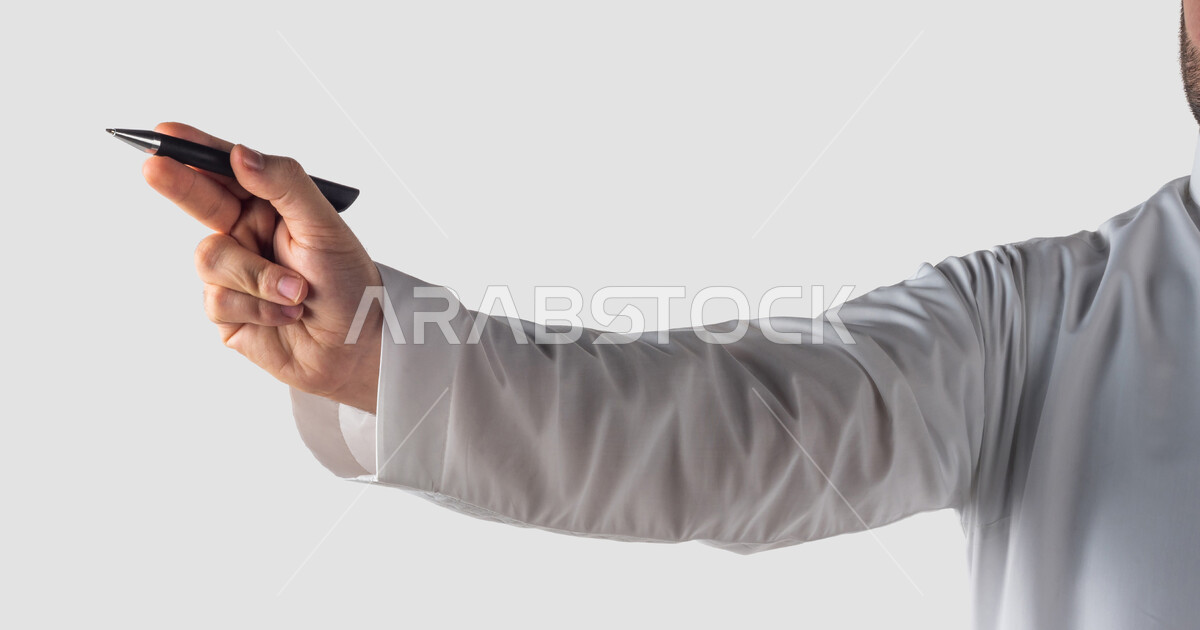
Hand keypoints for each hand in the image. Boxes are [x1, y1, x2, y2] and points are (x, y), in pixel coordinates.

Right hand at [143, 122, 383, 412]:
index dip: (196, 151)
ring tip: (297, 292)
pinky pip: (218, 300)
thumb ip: (285, 185)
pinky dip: (257, 307)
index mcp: (271, 206)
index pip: (228, 171)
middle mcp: (247, 234)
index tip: (166, 133)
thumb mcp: (324, 226)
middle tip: (154, 167)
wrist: (356, 347)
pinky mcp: (227, 312)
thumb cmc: (349, 284)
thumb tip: (240, 155)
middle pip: (200, 201)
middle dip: (179, 185)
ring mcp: (233, 273)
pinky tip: (285, 314)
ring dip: (256, 276)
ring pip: (210, 258)